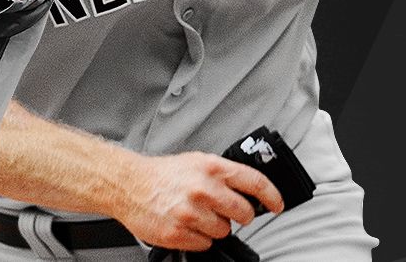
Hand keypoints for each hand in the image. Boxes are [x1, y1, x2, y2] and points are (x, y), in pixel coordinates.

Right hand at [112, 151, 283, 251]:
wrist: (128, 184)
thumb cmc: (161, 174)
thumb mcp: (195, 162)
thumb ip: (222, 175)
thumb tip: (249, 192)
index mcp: (211, 168)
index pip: (255, 182)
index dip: (272, 196)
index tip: (277, 205)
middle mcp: (204, 189)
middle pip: (243, 213)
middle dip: (238, 215)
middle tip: (222, 210)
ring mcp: (191, 212)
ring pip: (224, 231)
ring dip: (214, 227)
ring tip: (195, 214)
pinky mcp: (180, 232)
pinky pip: (205, 243)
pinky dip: (198, 237)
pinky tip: (185, 224)